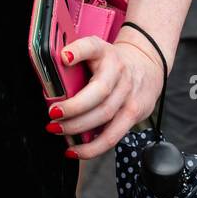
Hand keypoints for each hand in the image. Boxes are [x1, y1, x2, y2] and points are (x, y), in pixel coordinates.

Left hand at [43, 33, 164, 159]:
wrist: (146, 63)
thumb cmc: (111, 62)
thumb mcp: (96, 53)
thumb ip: (77, 64)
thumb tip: (50, 86)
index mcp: (104, 52)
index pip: (91, 47)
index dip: (78, 51)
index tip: (64, 57)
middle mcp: (118, 71)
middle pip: (98, 91)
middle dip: (73, 107)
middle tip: (53, 114)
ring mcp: (128, 93)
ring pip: (104, 115)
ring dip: (78, 127)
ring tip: (58, 130)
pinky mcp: (134, 113)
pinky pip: (112, 135)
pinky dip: (92, 147)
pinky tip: (75, 150)